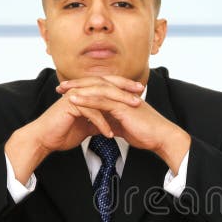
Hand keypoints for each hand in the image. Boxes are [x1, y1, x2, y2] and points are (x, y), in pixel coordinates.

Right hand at [4, 76, 142, 182]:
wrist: (45, 139)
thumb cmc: (62, 132)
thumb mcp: (86, 127)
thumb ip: (98, 122)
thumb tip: (110, 125)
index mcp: (85, 93)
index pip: (108, 86)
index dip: (124, 88)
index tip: (140, 93)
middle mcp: (81, 91)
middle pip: (106, 85)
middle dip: (125, 89)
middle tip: (140, 93)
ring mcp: (75, 96)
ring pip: (100, 96)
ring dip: (117, 103)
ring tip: (131, 111)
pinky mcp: (70, 106)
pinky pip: (90, 112)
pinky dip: (101, 123)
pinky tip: (110, 133)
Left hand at [60, 76, 190, 173]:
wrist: (161, 138)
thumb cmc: (147, 133)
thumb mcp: (125, 127)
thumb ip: (115, 123)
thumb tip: (104, 128)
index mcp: (122, 96)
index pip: (100, 87)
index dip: (84, 87)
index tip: (68, 90)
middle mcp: (122, 94)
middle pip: (95, 83)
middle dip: (76, 84)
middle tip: (60, 86)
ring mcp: (122, 98)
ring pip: (96, 89)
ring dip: (77, 89)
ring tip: (63, 90)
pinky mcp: (122, 106)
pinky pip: (101, 100)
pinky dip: (86, 99)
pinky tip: (73, 100)